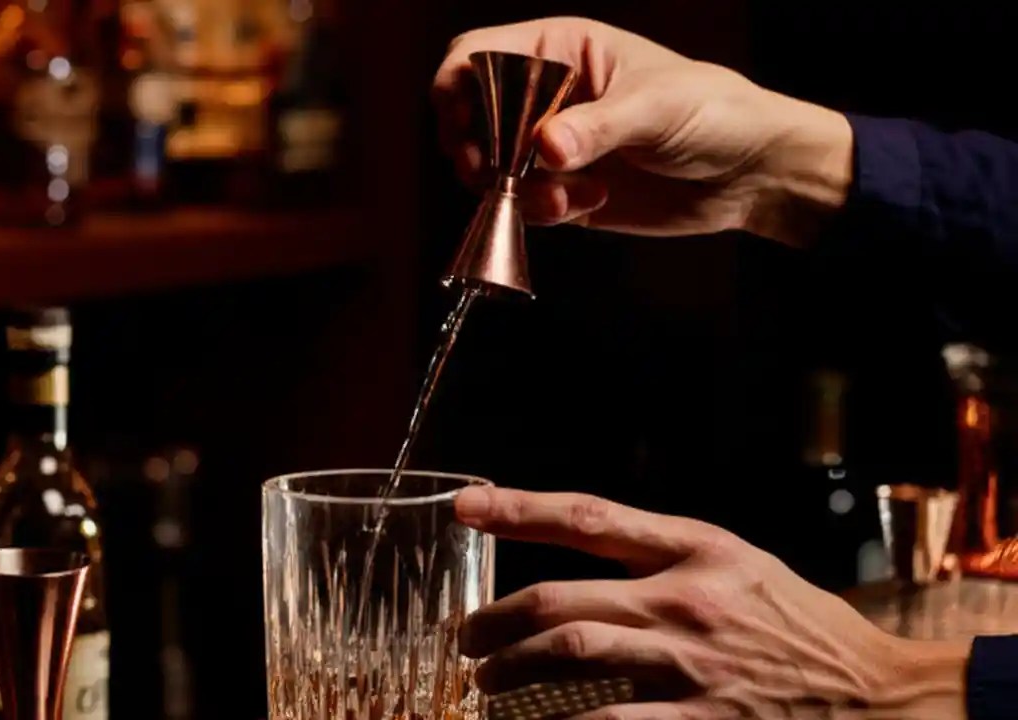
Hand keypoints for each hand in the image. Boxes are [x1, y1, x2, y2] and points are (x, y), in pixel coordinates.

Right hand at [432, 17, 853, 247]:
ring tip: (565, 196)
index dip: (460, 88)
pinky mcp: (560, 191)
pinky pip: (520, 207)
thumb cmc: (712, 110)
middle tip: (502, 176)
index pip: (476, 56)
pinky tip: (589, 203)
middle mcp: (542, 95)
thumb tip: (544, 148)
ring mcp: (548, 147)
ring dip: (512, 192)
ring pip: (487, 171)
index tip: (471, 129)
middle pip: (467, 118)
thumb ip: (597, 126)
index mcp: (558, 49)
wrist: (748, 172)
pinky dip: (541, 214)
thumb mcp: (655, 107)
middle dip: (478, 153)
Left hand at [453, 486, 968, 718]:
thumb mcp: (741, 565)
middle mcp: (687, 600)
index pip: (589, 519)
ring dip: (511, 666)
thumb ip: (666, 556)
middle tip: (465, 637)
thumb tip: (588, 551)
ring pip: (568, 653)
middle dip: (495, 619)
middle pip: (558, 599)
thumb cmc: (803, 625)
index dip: (518, 509)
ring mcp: (691, 665)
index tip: (465, 506)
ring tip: (486, 679)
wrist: (882, 696)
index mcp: (699, 550)